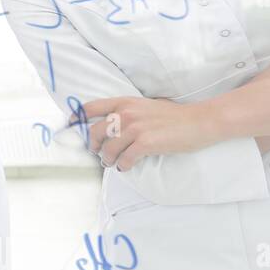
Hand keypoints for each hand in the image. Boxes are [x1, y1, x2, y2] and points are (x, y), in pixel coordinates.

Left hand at [80, 97, 217, 170]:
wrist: (199, 121)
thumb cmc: (174, 116)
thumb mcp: (145, 106)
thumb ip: (127, 112)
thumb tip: (111, 123)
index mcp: (124, 102)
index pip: (91, 107)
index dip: (77, 116)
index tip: (70, 124)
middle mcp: (126, 113)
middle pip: (94, 132)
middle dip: (93, 146)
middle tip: (98, 153)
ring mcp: (135, 128)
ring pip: (108, 149)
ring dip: (108, 159)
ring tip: (113, 163)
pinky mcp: (146, 143)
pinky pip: (124, 159)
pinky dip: (123, 166)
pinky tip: (126, 167)